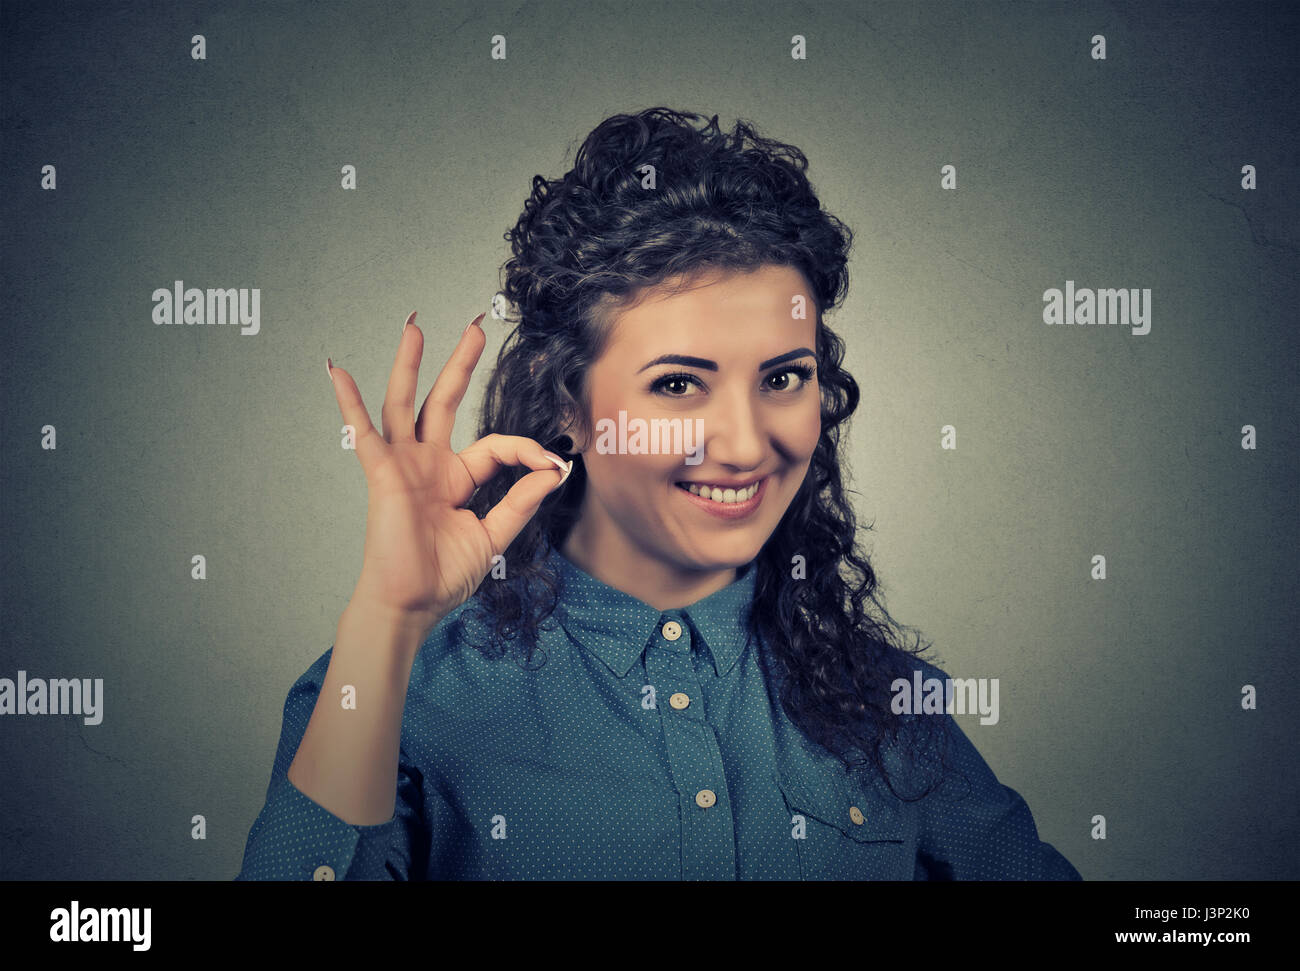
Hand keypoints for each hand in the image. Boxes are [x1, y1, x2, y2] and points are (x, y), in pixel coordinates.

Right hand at [326, 310, 569, 635]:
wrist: (412, 604)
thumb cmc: (444, 575)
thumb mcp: (494, 535)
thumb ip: (521, 500)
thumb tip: (554, 469)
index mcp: (456, 478)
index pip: (494, 445)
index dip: (525, 450)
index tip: (551, 463)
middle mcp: (428, 464)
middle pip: (444, 402)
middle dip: (459, 364)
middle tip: (475, 328)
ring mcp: (403, 465)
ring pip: (405, 404)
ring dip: (409, 365)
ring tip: (415, 326)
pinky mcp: (382, 475)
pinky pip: (362, 433)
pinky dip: (349, 402)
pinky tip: (338, 372)